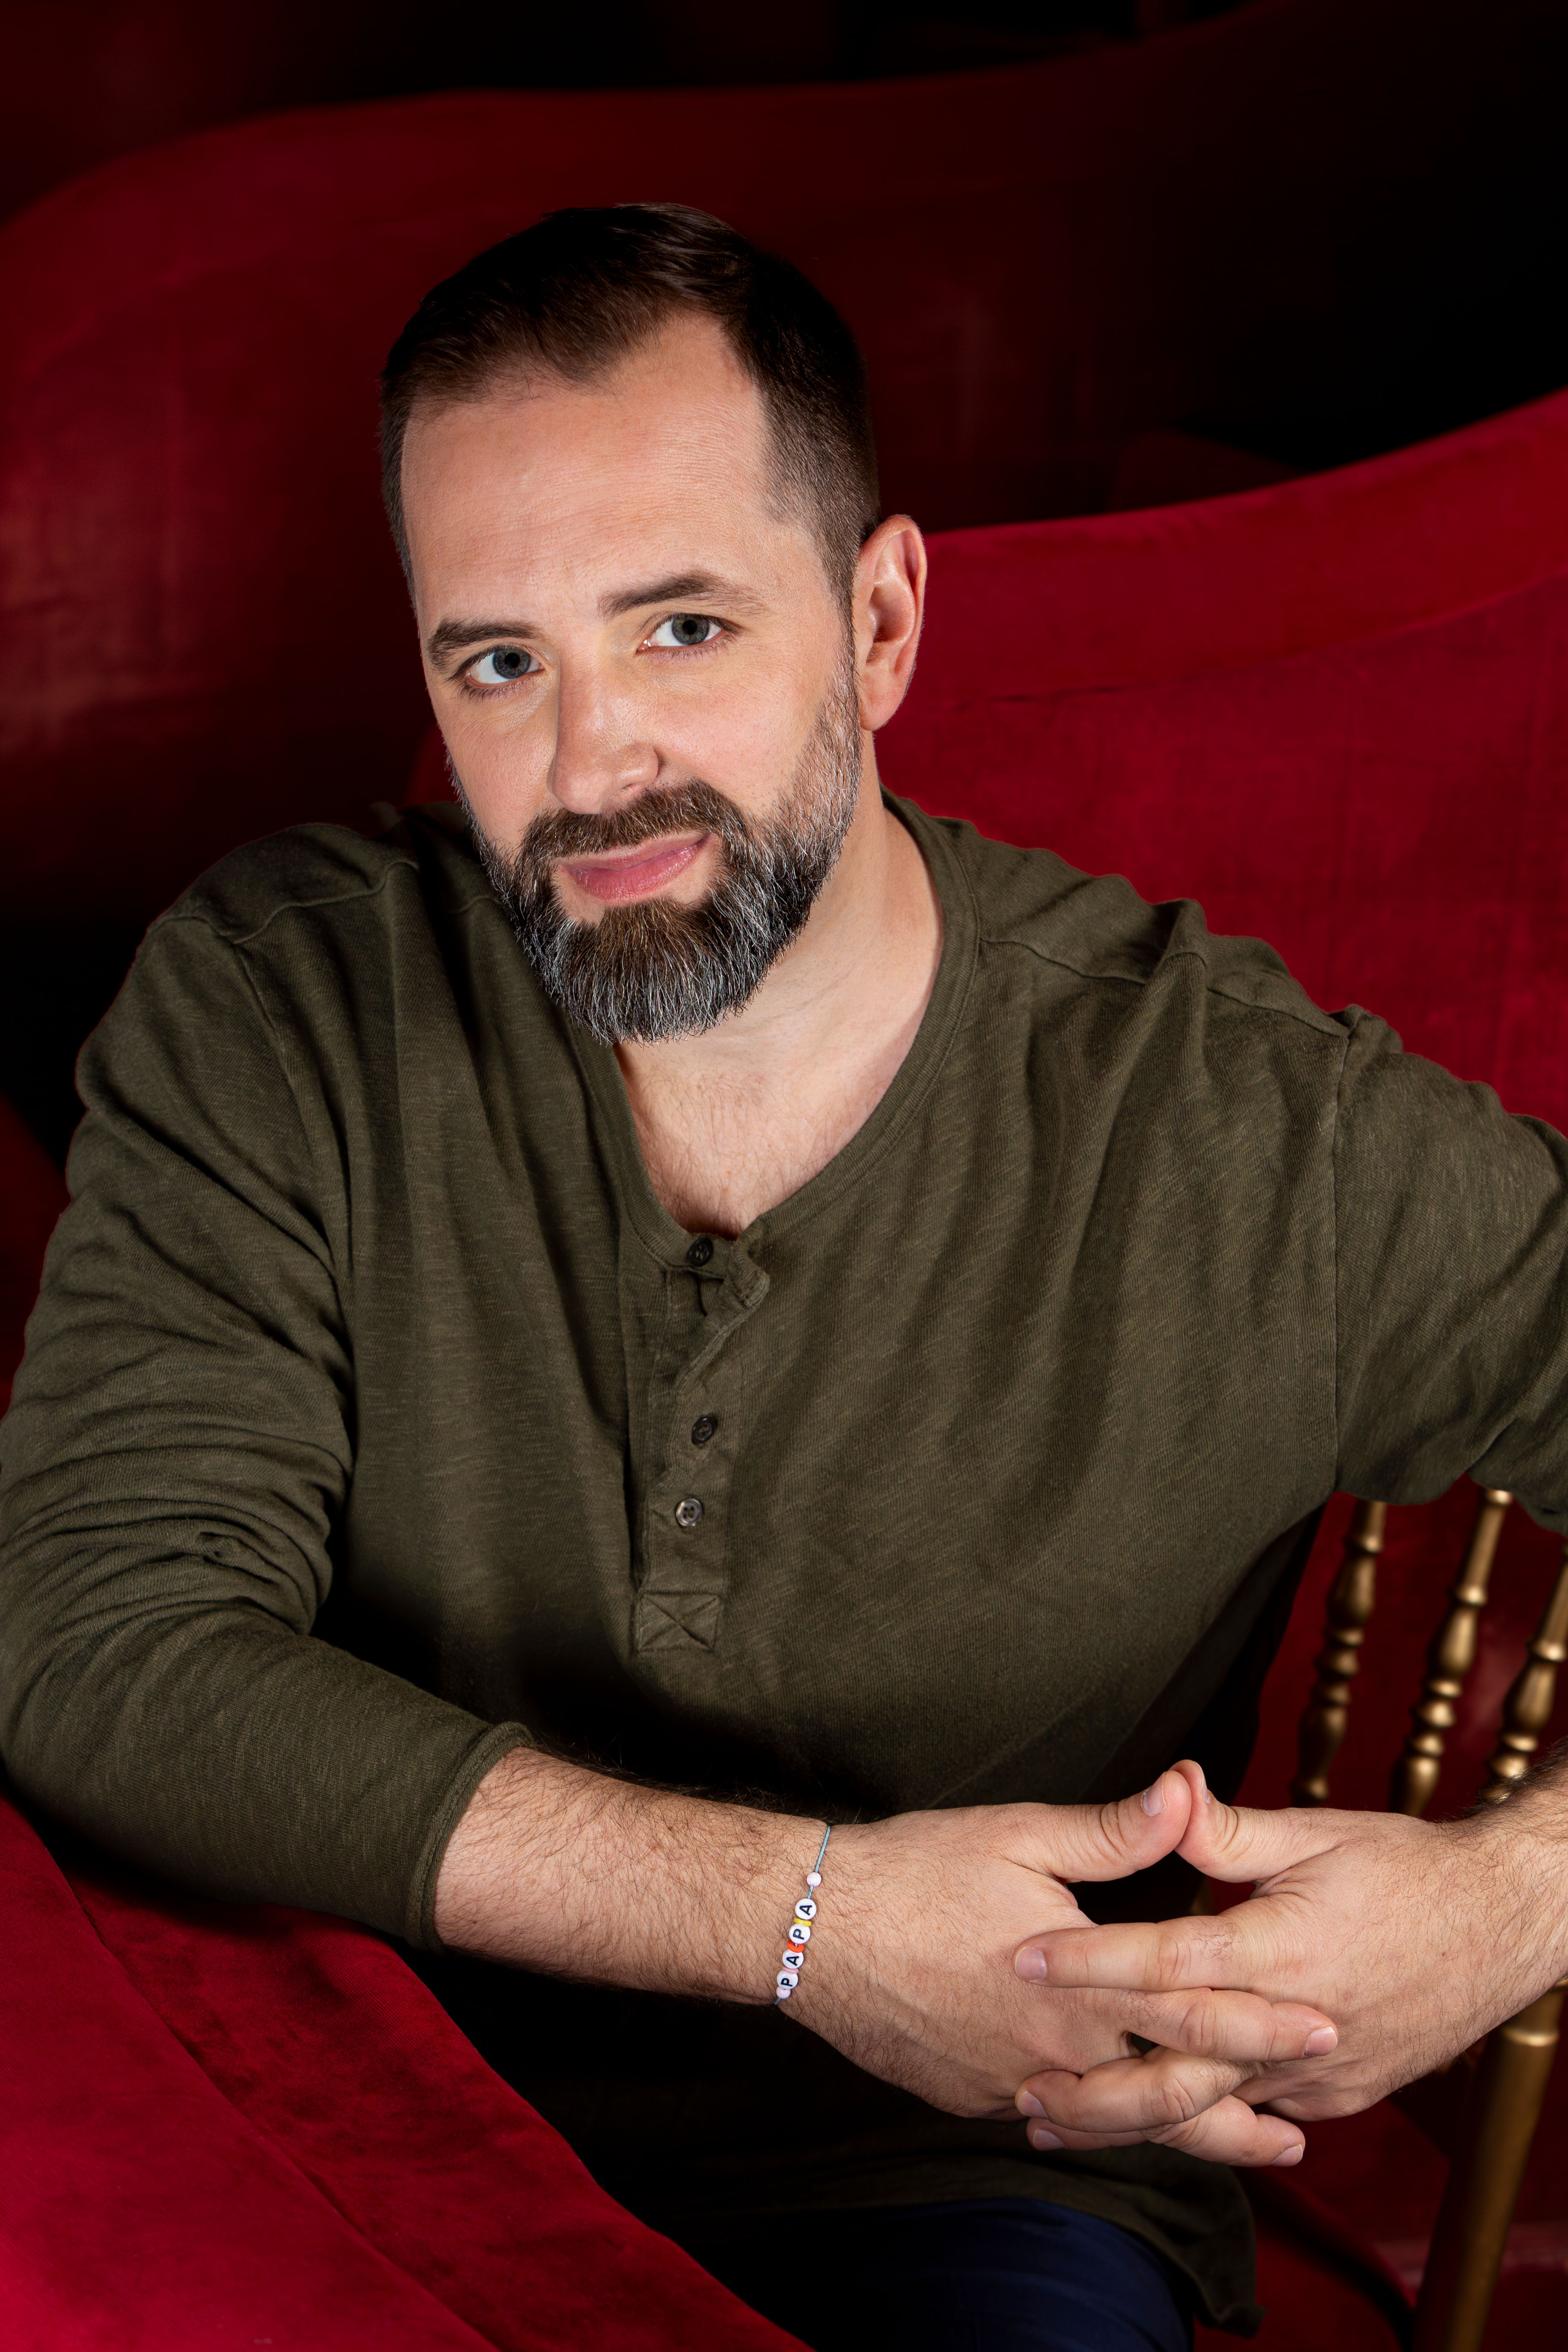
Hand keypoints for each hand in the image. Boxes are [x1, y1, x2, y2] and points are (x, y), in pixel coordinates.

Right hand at [791, 1768, 1333, 2163]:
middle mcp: (1055, 2049)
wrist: (811, 1926)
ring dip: (1185, 2139)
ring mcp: (1011, 2082)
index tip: (1325, 2030)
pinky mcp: (973, 2097)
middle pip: (1169, 2099)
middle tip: (1302, 2132)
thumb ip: (1115, 1829)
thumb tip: (1188, 1788)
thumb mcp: (1021, 1832)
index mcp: (1079, 1984)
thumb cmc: (915, 1869)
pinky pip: (1053, 2122)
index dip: (1265, 2023)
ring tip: (1240, 2150)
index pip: (1195, 2010)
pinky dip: (1101, 2131)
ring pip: (1115, 2127)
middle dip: (1243, 2116)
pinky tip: (1124, 2128)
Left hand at [1010, 1759, 1567, 2161]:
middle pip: (1177, 2070)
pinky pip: (1253, 2116)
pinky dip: (1196, 2126)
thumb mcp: (1316, 1832)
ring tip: (1058, 2123)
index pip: (1165, 1961)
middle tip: (1022, 2089)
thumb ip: (1228, 1828)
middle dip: (1095, 2087)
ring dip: (1133, 2121)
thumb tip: (1168, 1785)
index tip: (1023, 1955)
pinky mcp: (1336, 2095)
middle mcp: (1294, 2024)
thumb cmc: (1405, 1871)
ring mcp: (1318, 2072)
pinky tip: (1145, 2127)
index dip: (1091, 1960)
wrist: (1499, 1928)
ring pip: (1210, 2110)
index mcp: (1280, 1949)